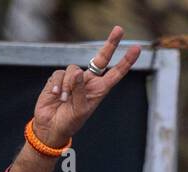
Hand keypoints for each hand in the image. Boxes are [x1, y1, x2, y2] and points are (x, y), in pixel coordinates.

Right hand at [31, 26, 140, 147]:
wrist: (51, 127)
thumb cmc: (70, 122)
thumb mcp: (79, 109)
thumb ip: (80, 90)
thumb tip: (78, 70)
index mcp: (99, 90)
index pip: (116, 73)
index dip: (126, 61)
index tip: (137, 49)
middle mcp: (88, 82)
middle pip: (101, 58)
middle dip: (111, 44)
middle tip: (120, 29)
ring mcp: (74, 79)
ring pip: (73, 69)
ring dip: (67, 85)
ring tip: (63, 99)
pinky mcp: (58, 78)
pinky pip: (59, 74)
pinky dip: (57, 85)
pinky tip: (55, 96)